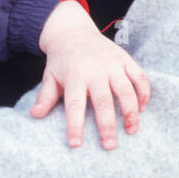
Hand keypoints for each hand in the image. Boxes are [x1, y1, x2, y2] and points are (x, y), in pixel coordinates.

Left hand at [33, 0, 149, 148]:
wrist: (73, 31)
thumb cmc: (61, 60)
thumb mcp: (49, 76)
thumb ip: (46, 96)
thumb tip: (34, 116)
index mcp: (74, 75)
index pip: (74, 104)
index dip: (75, 125)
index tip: (75, 145)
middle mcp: (95, 69)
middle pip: (103, 101)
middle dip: (107, 125)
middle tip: (110, 146)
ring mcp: (112, 63)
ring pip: (126, 90)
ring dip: (131, 112)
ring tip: (132, 131)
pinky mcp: (125, 58)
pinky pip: (140, 77)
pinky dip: (144, 93)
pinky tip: (142, 109)